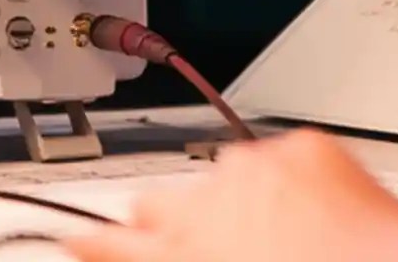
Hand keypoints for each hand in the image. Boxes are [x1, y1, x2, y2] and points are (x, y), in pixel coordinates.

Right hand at [64, 129, 397, 261]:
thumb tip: (137, 244)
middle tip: (207, 245)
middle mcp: (207, 203)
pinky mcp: (299, 146)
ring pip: (224, 176)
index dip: (94, 241)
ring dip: (239, 201)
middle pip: (158, 203)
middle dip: (170, 222)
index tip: (77, 235)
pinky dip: (291, 181)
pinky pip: (280, 157)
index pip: (113, 242)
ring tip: (284, 237)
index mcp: (188, 247)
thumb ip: (178, 255)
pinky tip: (320, 214)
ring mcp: (252, 171)